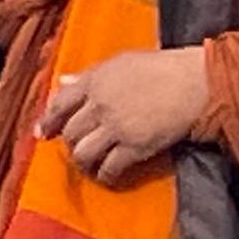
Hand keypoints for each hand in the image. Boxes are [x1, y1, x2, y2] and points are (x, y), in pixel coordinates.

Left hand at [37, 48, 213, 186]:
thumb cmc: (164, 68)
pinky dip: (106, 175)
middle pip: (70, 131)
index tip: (43, 132)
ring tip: (91, 163)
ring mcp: (116, 127)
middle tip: (77, 149)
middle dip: (70, 143)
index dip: (49, 120)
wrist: (195, 83)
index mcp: (96, 79)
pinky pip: (109, 167)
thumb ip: (90, 75)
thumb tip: (64, 81)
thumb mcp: (123, 62)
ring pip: (83, 153)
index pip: (60, 102)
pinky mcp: (134, 146)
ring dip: (84, 162)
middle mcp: (101, 104)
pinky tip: (109, 175)